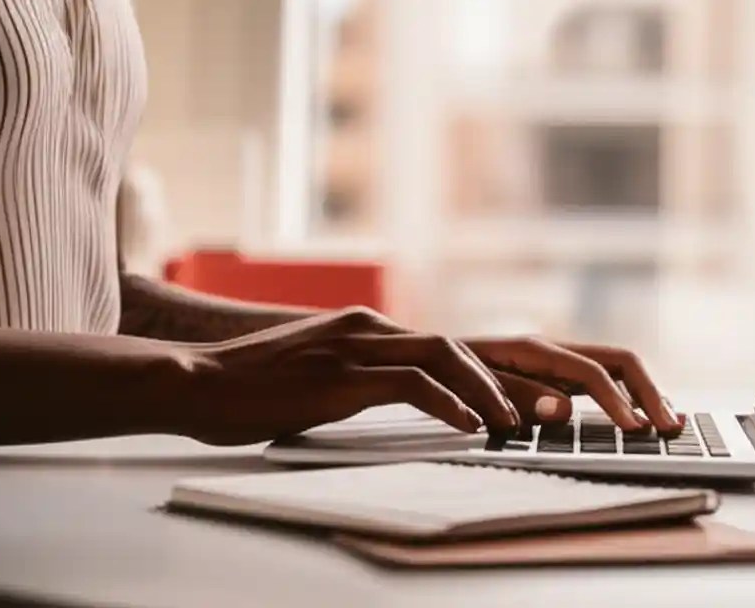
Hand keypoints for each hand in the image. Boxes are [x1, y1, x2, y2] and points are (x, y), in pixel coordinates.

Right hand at [170, 308, 518, 444]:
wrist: (195, 381)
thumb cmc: (252, 388)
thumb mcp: (320, 376)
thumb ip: (362, 379)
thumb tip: (401, 400)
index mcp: (370, 328)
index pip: (452, 344)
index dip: (501, 370)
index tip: (538, 395)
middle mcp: (371, 327)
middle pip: (465, 345)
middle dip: (517, 378)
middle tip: (558, 407)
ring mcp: (356, 345)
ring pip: (447, 357)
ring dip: (491, 393)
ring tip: (520, 424)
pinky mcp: (341, 373)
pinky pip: (410, 383)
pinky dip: (447, 405)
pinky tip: (468, 428)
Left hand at [462, 339, 682, 436]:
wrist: (420, 353)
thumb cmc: (442, 372)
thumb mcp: (471, 385)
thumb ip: (516, 396)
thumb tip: (562, 409)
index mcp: (534, 349)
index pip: (592, 372)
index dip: (618, 401)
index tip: (637, 430)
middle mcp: (551, 350)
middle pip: (618, 360)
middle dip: (649, 391)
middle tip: (672, 427)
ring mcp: (554, 361)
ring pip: (614, 369)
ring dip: (643, 393)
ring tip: (668, 422)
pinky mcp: (552, 374)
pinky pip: (599, 380)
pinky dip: (624, 396)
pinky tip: (636, 416)